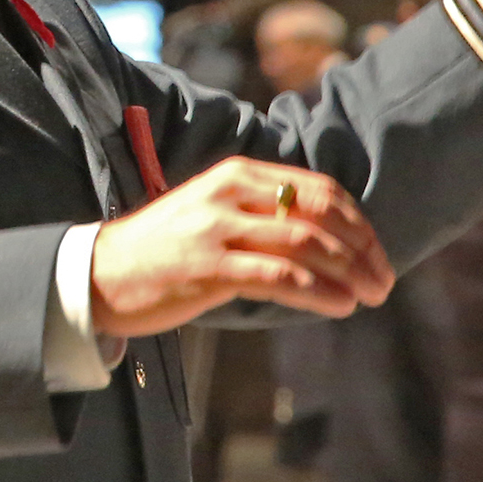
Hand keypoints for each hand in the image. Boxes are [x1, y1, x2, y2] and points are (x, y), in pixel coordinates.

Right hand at [90, 157, 394, 335]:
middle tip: (384, 280)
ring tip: (370, 296)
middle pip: (318, 215)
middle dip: (362, 249)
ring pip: (305, 245)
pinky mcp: (209, 267)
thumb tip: (328, 241)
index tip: (378, 252)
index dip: (357, 222)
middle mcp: (231, 194)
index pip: (317, 189)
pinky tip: (340, 306)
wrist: (98, 273)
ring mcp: (219, 229)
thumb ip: (264, 216)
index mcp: (238, 175)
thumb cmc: (166, 250)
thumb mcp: (216, 214)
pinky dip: (318, 293)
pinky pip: (279, 277)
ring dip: (348, 273)